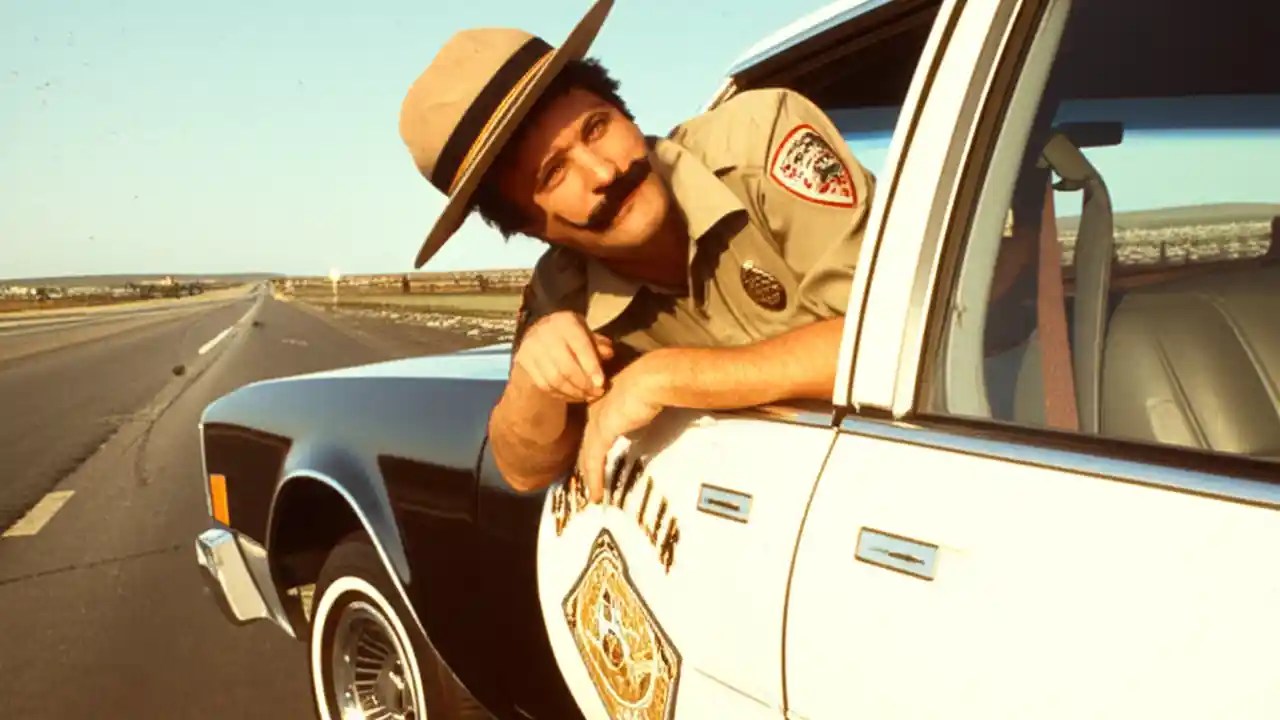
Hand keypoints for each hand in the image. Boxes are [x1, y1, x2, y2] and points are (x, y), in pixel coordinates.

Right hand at [513, 311, 613, 402]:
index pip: (580, 346)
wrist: (541, 328)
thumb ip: (598, 344)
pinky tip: (573, 396)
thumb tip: (609, 354)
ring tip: (587, 396)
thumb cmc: (570, 334)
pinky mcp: (523, 362)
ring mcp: (531, 349)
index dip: (591, 367)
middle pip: (566, 367)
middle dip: (584, 384)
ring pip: (554, 379)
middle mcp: (545, 334)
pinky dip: (561, 394)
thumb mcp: (587, 332)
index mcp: (565, 322)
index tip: (601, 383)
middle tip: (597, 393)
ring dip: (573, 393)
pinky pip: (544, 385)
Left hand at [577, 364, 663, 503]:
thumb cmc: (654, 383)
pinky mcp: (602, 433)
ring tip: (593, 495)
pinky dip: (594, 479)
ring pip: (587, 455)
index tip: (593, 464)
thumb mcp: (640, 400)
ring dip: (589, 477)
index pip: (592, 430)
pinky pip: (594, 461)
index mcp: (602, 401)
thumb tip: (639, 421)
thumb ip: (634, 411)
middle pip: (586, 444)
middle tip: (589, 484)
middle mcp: (594, 411)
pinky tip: (596, 494)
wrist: (653, 378)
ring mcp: (596, 421)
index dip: (591, 448)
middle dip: (586, 465)